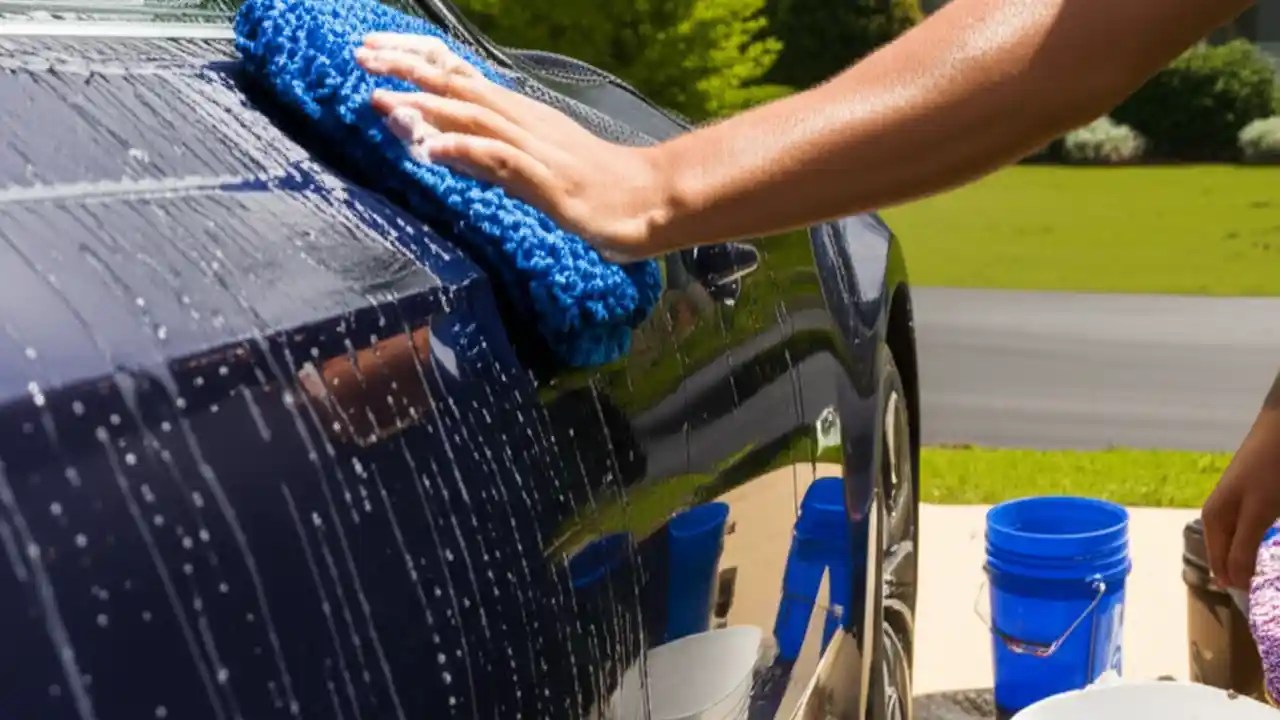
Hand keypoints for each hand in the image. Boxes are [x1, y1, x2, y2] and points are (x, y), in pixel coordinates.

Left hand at [354, 33, 670, 261]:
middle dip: (406, 69)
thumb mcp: (524, 165)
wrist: (646, 199)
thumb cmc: (590, 184)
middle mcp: (521, 119)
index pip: (457, 72)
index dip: (413, 56)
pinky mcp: (545, 179)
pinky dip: (464, 149)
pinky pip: (499, 160)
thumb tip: (432, 145)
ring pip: (471, 115)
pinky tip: (432, 149)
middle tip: (360, 56)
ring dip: (425, 106)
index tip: (373, 49)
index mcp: (516, 112)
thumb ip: (479, 154)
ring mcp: (534, 146)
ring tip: (383, 101)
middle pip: (456, 84)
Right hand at [1202, 409, 1279, 588]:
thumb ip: (1243, 548)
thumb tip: (1234, 585)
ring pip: (1241, 544)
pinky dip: (1259, 543)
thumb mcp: (1257, 513)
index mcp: (1214, 519)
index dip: (1239, 585)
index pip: (1221, 565)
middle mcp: (1220, 515)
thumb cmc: (1269, 471)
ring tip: (1264, 574)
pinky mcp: (1254, 500)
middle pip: (1229, 556)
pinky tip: (1266, 547)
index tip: (1258, 603)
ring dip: (1252, 560)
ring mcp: (1237, 506)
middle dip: (1244, 573)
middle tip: (1262, 590)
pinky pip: (1251, 531)